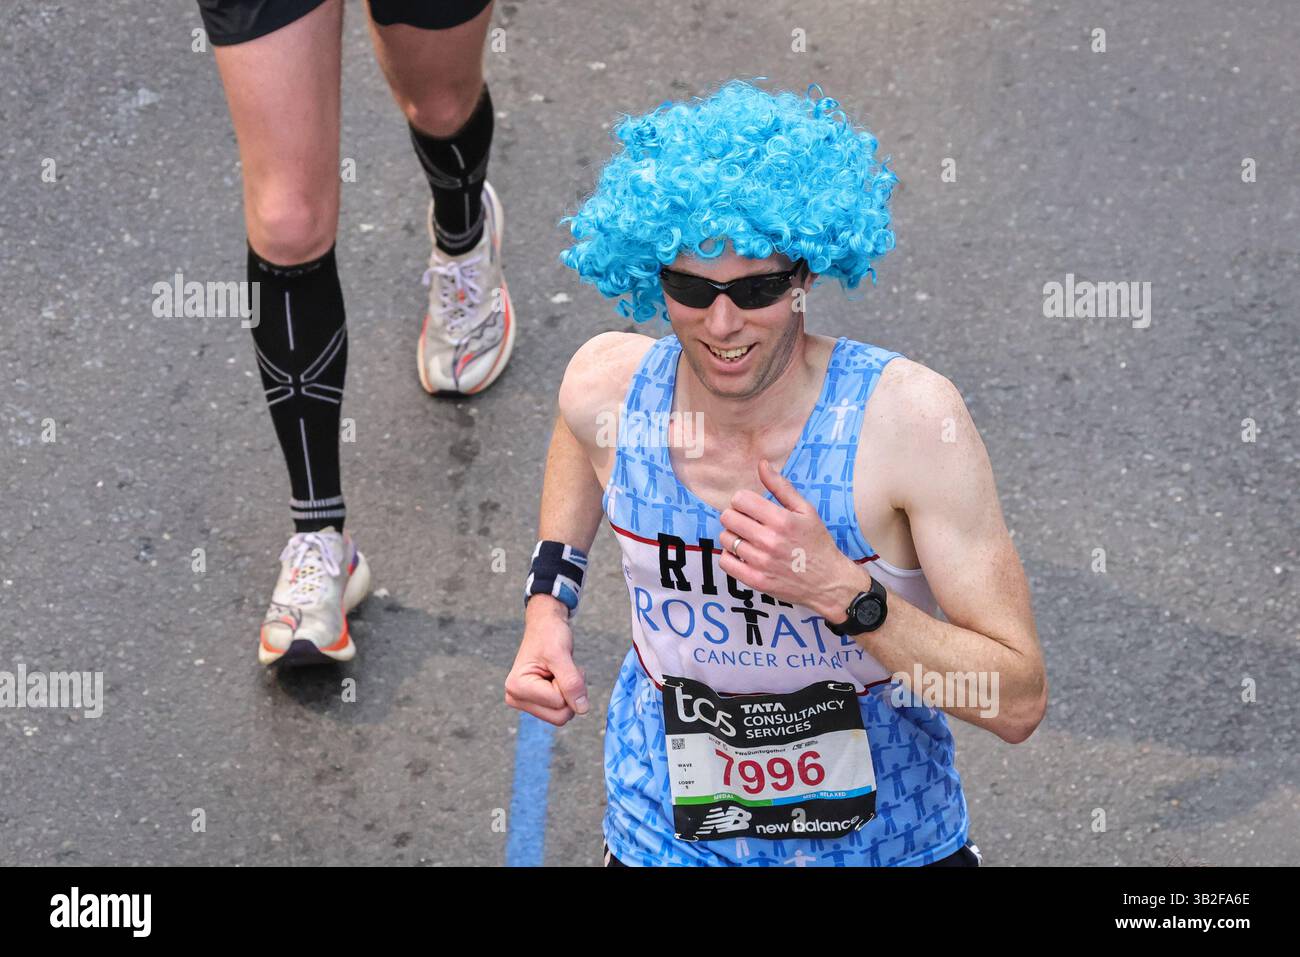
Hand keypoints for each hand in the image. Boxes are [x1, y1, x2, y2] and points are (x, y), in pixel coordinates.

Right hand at [505, 596, 589, 725]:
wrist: (545, 625)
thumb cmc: (549, 635)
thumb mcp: (561, 655)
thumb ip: (571, 683)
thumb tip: (582, 709)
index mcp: (517, 687)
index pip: (558, 705)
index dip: (567, 685)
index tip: (558, 664)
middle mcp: (515, 698)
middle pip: (559, 717)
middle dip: (569, 693)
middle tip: (562, 670)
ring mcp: (524, 702)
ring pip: (561, 716)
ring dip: (569, 693)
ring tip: (559, 672)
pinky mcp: (534, 703)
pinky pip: (560, 711)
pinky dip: (566, 694)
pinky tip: (557, 678)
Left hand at [718, 459, 864, 621]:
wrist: (828, 581)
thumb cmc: (817, 543)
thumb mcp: (805, 510)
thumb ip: (781, 486)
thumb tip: (761, 464)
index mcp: (782, 520)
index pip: (740, 499)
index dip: (743, 500)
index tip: (750, 507)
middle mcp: (769, 541)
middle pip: (728, 518)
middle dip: (736, 516)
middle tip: (747, 522)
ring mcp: (761, 562)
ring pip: (726, 539)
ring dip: (733, 536)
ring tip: (748, 538)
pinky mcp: (756, 580)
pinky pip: (725, 562)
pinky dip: (729, 556)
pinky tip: (742, 554)